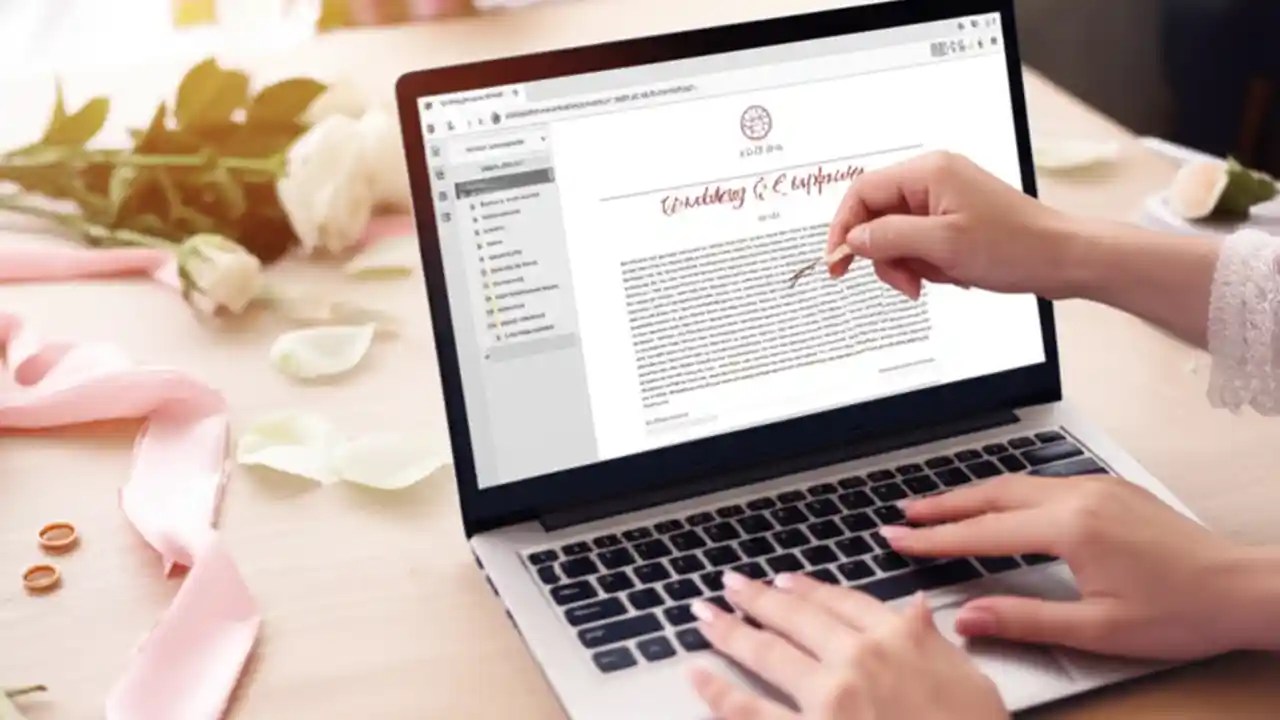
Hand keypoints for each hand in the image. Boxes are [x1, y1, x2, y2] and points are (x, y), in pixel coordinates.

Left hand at [687, 571, 1007, 719]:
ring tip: (704, 615)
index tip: (788, 580)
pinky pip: (749, 711)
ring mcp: (827, 698)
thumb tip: (913, 610)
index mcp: (900, 638)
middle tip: (731, 584)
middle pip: (795, 616)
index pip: (843, 600)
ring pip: (765, 652)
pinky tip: (698, 675)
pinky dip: (717, 692)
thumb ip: (933, 642)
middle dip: (757, 597)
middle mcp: (857, 659)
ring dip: (728, 630)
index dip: (809, 588)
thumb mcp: (970, 682)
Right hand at [825, 151, 1079, 299]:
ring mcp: (943, 199)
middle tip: (904, 282)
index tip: (838, 263)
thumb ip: (889, 239)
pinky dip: (925, 264)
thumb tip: (852, 239)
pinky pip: (918, 242)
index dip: (844, 228)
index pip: (862, 193)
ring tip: (933, 280)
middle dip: (885, 254)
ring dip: (907, 264)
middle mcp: (932, 179)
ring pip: (896, 234)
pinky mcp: (953, 218)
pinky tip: (949, 273)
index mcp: (928, 172)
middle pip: (877, 216)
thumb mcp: (942, 245)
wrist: (1061, 258)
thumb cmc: (1015, 246)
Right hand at [884, 474, 1279, 659]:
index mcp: (1071, 528)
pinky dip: (1006, 491)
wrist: (1244, 588)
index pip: (983, 533)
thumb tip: (969, 618)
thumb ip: (1025, 620)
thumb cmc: (1181, 611)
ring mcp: (1096, 487)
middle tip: (902, 514)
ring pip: (1016, 483)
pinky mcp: (1110, 490)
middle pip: (992, 494)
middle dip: (942, 504)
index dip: (935, 539)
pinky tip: (998, 502)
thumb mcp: (1098, 629)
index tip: (898, 540)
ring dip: (972, 493)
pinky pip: (1043, 482)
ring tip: (936, 505)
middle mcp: (1079, 497)